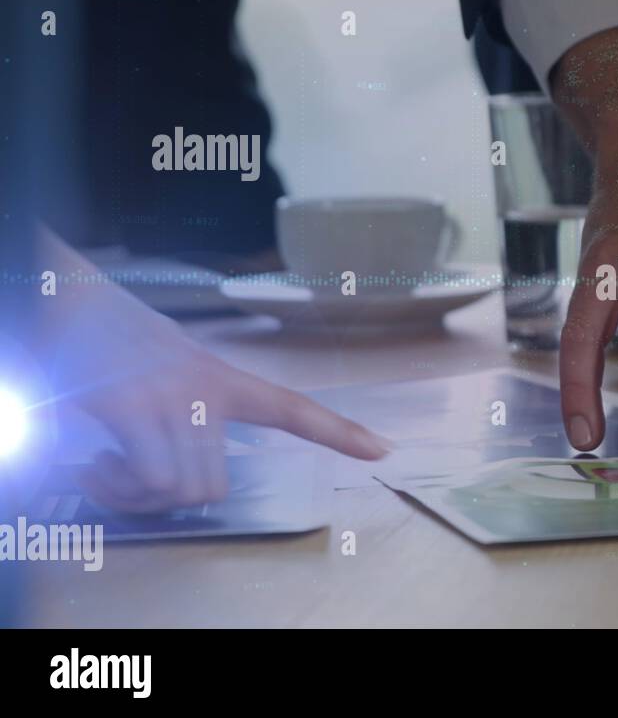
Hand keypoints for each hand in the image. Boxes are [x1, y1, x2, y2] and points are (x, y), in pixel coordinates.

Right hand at [33, 230, 388, 511]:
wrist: (59, 294)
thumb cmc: (102, 335)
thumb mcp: (156, 369)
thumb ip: (175, 415)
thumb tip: (168, 475)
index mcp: (219, 378)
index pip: (292, 408)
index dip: (339, 432)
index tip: (382, 449)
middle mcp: (206, 389)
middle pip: (213, 487)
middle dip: (165, 499)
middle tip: (121, 478)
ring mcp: (173, 397)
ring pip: (180, 492)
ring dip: (131, 495)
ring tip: (101, 465)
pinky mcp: (133, 406)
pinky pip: (147, 481)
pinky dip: (112, 487)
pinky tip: (88, 462)